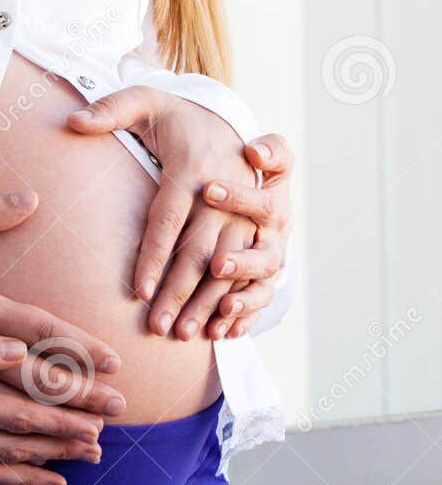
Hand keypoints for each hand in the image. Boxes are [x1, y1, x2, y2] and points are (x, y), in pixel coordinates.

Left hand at [66, 89, 293, 338]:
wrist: (227, 116)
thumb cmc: (175, 115)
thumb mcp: (144, 101)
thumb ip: (109, 109)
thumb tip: (73, 122)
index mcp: (192, 168)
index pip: (168, 219)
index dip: (154, 256)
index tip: (138, 291)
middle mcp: (223, 193)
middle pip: (199, 251)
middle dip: (179, 292)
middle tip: (159, 328)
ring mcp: (246, 213)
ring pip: (228, 266)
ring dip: (207, 303)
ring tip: (184, 335)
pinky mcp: (259, 227)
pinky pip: (254, 269)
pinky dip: (239, 301)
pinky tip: (221, 328)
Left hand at [199, 134, 293, 338]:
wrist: (258, 205)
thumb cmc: (254, 176)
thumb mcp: (271, 158)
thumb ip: (272, 151)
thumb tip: (258, 151)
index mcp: (275, 205)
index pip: (262, 202)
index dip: (237, 196)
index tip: (207, 188)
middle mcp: (275, 241)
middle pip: (263, 256)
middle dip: (240, 263)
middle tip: (216, 265)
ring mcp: (268, 268)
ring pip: (258, 289)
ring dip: (240, 302)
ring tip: (221, 310)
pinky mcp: (259, 289)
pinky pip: (253, 310)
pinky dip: (240, 321)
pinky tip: (220, 333)